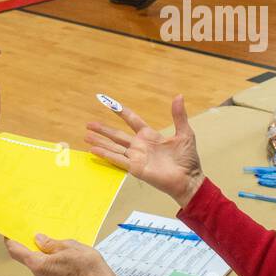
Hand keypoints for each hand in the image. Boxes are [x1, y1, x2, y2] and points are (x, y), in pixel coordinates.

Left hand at [5, 234, 120, 275]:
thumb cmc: (88, 268)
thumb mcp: (70, 246)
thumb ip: (51, 243)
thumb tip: (39, 240)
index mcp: (39, 265)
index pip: (16, 252)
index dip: (11, 241)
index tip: (8, 234)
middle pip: (29, 258)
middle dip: (35, 247)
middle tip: (43, 235)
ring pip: (40, 265)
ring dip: (47, 256)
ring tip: (62, 248)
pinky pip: (48, 272)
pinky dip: (52, 264)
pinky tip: (66, 259)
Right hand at [86, 95, 203, 206]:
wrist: (189, 179)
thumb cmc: (188, 159)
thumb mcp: (185, 133)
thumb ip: (179, 115)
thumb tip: (179, 96)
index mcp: (150, 136)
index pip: (132, 120)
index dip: (121, 112)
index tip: (110, 104)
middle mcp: (140, 146)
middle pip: (117, 135)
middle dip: (103, 129)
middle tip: (88, 124)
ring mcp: (136, 157)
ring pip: (114, 147)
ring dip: (100, 142)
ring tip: (86, 136)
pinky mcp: (135, 168)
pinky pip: (118, 160)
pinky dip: (105, 155)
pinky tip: (94, 150)